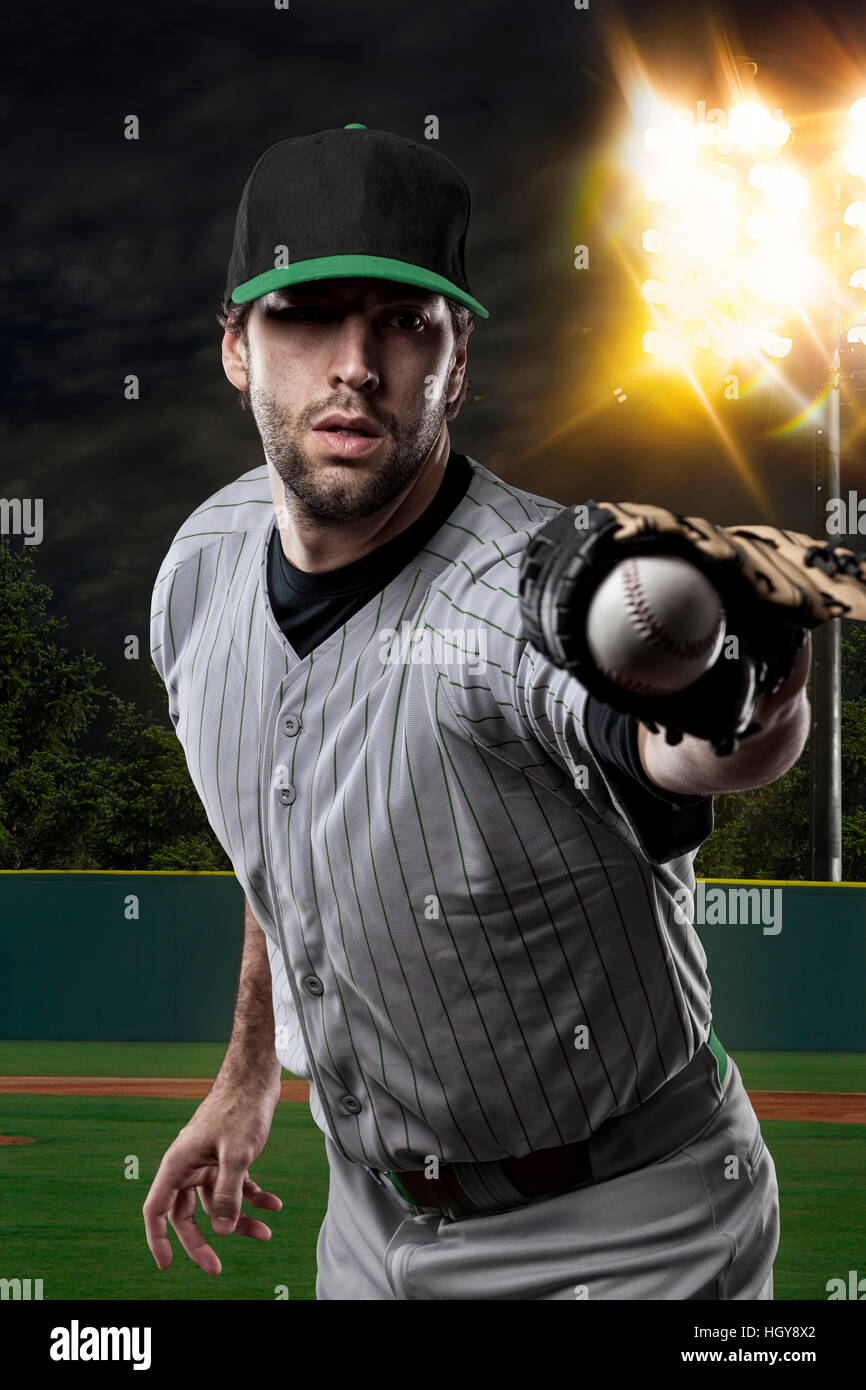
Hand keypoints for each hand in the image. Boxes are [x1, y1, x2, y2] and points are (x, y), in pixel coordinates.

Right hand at [142, 1083, 281, 1275]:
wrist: (256, 1076)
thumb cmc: (241, 1108)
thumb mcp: (237, 1153)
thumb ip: (228, 1192)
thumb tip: (222, 1231)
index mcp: (178, 1164)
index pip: (156, 1210)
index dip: (158, 1239)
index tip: (167, 1265)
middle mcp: (189, 1165)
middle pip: (186, 1214)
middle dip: (201, 1241)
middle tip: (216, 1268)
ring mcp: (209, 1162)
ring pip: (217, 1203)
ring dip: (239, 1219)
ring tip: (265, 1234)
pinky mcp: (229, 1157)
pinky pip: (237, 1187)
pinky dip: (253, 1198)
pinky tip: (274, 1206)